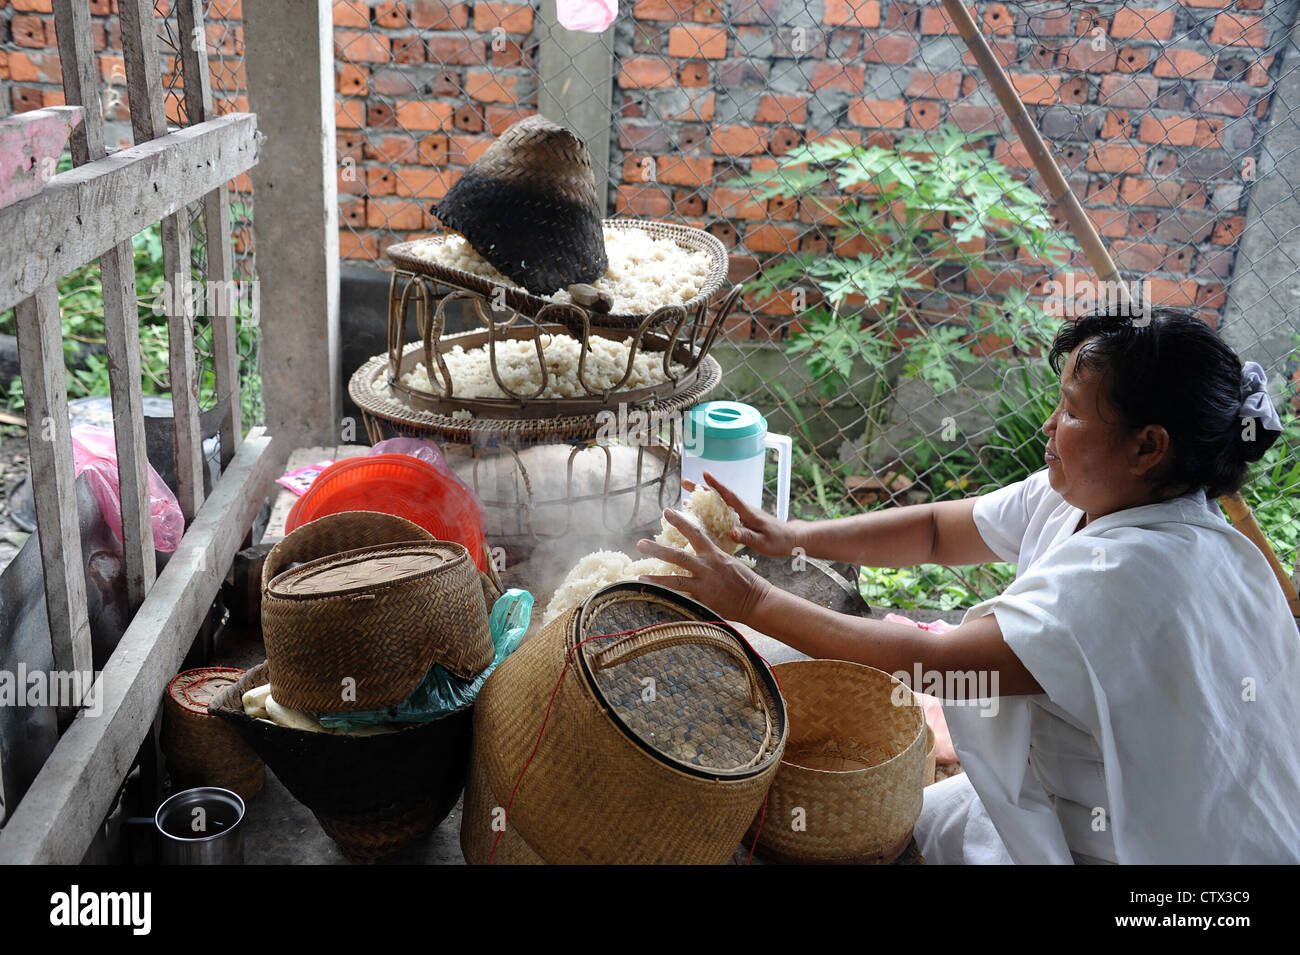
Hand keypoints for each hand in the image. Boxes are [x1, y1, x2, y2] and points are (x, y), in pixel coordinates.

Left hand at [636, 506, 772, 622]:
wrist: (756, 600)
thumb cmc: (745, 580)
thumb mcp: (728, 561)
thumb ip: (711, 557)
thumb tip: (697, 552)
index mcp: (714, 554)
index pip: (694, 532)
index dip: (679, 521)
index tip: (666, 511)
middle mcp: (707, 567)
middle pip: (677, 556)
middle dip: (657, 549)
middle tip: (640, 544)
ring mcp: (704, 585)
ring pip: (675, 580)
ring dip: (655, 578)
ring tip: (639, 577)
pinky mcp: (704, 601)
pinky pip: (682, 599)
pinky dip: (668, 599)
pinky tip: (654, 599)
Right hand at [683, 471, 800, 558]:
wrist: (790, 539)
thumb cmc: (779, 541)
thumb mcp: (764, 543)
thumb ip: (748, 537)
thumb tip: (732, 531)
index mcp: (748, 513)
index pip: (730, 496)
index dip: (717, 486)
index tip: (705, 474)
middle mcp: (743, 510)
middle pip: (720, 496)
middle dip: (702, 488)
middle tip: (684, 482)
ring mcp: (741, 514)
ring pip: (719, 503)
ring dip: (703, 498)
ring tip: (686, 495)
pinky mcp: (740, 519)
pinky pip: (722, 512)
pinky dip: (709, 509)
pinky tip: (700, 513)